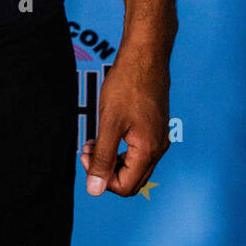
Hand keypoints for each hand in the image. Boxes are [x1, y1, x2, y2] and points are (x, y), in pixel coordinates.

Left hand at [80, 47, 170, 196]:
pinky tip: (106, 133)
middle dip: (106, 171)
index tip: (86, 156)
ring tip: (93, 141)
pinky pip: (138, 150)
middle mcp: (158, 148)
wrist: (145, 55)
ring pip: (134, 165)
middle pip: (132, 180)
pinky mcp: (155, 127)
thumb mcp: (109, 123)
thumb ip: (102, 158)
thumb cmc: (127, 85)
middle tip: (88, 150)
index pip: (125, 187)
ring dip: (112, 159)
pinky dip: (119, 148)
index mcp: (148, 150)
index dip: (102, 179)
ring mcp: (159, 137)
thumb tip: (95, 190)